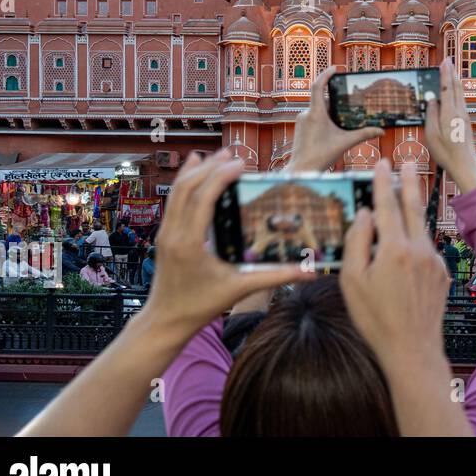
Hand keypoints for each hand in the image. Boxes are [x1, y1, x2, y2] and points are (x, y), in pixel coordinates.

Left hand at [148, 151, 311, 336]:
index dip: (220, 177)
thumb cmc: (201, 306)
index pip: (202, 199)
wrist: (166, 321)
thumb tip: (310, 271)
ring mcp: (165, 233)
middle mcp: (173, 233)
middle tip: (232, 154)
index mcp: (190, 243)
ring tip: (216, 155)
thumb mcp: (240, 289)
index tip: (240, 164)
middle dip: (209, 168)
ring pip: (176, 191)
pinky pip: (172, 201)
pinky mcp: (164, 235)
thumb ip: (276, 277)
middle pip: (186, 188)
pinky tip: (195, 171)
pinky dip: (185, 183)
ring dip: (195, 171)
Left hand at [288, 67, 383, 171]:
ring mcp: (302, 120)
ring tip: (344, 116)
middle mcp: (306, 114)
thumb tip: (381, 131)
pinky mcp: (301, 127)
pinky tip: (333, 128)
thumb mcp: (345, 143)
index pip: (318, 86)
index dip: (326, 75)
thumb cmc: (320, 156)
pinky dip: (324, 118)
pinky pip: (314, 116)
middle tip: (349, 98)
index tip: (335, 68)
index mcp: (316, 114)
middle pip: (322, 99)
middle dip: (335, 99)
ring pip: (318, 109)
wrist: (302, 170)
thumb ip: (363, 134)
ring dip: (331, 111)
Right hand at [340, 160, 451, 370]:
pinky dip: (415, 242)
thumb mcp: (353, 281)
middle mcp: (419, 249)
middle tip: (408, 163)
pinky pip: (425, 249)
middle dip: (408, 182)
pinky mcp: (442, 272)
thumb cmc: (376, 319)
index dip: (383, 182)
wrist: (412, 348)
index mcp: (394, 249)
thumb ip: (358, 242)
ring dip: (413, 209)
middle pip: (412, 207)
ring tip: (406, 194)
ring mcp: (434, 261)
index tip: (382, 163)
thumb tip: (366, 214)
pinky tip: (404, 251)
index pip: (387, 205)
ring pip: (420, 228)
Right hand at [423, 60, 475, 194]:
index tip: (444, 61)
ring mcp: (465, 116)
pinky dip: (457, 91)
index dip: (445, 73)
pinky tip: (454, 92)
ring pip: (460, 93)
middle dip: (452, 72)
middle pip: (456, 87)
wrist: (465, 165)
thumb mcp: (432, 134)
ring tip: (451, 71)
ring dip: (455, 80)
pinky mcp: (466, 121)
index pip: (447, 88)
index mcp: (450, 113)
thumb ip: (431, 114)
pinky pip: (461, 100)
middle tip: (448, 60)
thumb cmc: (446, 153)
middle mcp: (460, 111)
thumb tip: (431, 99)